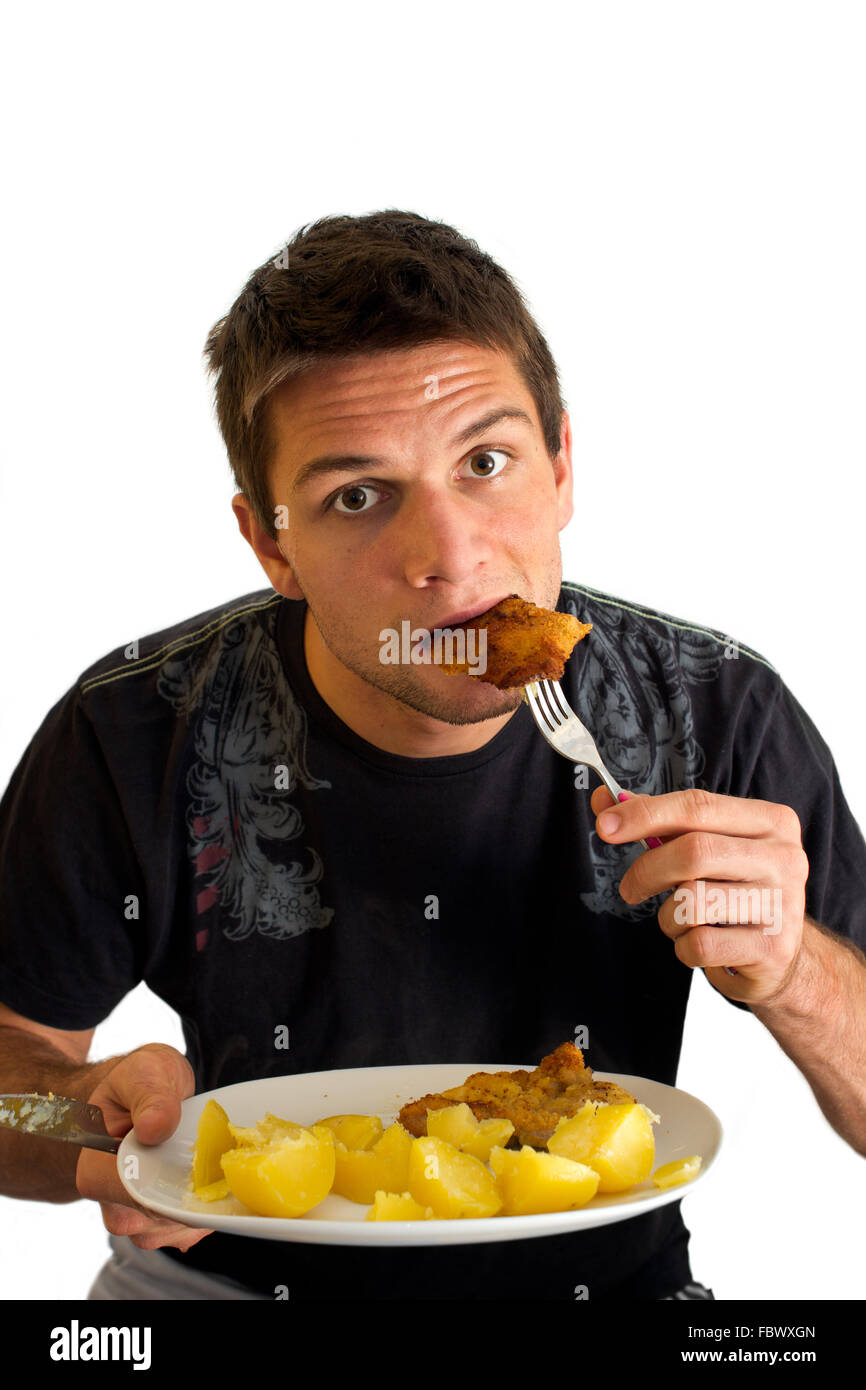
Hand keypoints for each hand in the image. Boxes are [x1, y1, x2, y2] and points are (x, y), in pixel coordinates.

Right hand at [76, 1043, 213, 1250]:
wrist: (151, 1085)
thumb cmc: (141, 1077)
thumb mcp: (145, 1073)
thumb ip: (150, 1098)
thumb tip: (154, 1128)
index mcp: (96, 1164)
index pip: (127, 1196)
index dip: (164, 1194)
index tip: (198, 1177)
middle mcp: (110, 1194)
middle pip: (148, 1224)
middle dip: (187, 1206)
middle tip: (219, 1177)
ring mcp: (134, 1207)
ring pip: (166, 1233)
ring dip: (198, 1214)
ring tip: (220, 1180)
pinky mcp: (157, 1211)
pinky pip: (180, 1231)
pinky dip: (203, 1218)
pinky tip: (218, 1193)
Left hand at [591, 785, 809, 1005]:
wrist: (780, 955)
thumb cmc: (733, 890)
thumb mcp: (705, 847)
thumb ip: (658, 822)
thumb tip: (605, 802)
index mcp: (770, 821)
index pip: (698, 806)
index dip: (646, 814)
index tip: (606, 825)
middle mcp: (784, 857)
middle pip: (694, 851)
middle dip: (648, 870)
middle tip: (630, 889)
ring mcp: (782, 905)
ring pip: (693, 901)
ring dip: (669, 916)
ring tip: (680, 920)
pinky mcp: (772, 949)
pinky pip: (700, 944)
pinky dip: (684, 946)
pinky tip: (699, 944)